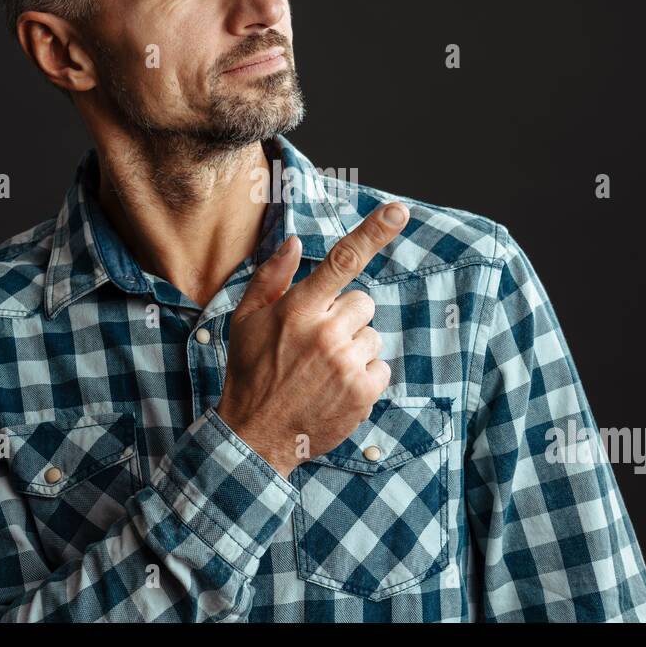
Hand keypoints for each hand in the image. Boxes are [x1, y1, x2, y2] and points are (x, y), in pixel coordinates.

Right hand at [215, 201, 409, 478]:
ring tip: (323, 370)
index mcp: (298, 308)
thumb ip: (271, 278)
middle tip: (317, 342)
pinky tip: (336, 388)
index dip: (373, 231)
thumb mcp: (245, 320)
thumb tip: (294, 242)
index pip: (342, 260)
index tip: (400, 210)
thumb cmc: (249, 373)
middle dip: (345, 317)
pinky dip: (364, 376)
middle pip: (363, 302)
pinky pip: (381, 366)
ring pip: (372, 335)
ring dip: (354, 348)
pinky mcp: (363, 391)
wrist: (256, 436)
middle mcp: (326, 331)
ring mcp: (346, 362)